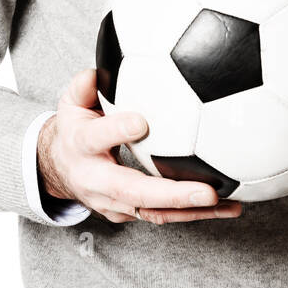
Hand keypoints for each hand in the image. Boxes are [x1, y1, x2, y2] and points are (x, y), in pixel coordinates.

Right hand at [37, 68, 243, 225]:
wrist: (59, 170)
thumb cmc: (75, 129)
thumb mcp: (70, 104)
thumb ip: (84, 87)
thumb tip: (96, 71)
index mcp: (80, 147)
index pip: (95, 139)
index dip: (116, 131)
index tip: (142, 122)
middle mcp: (96, 181)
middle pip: (133, 192)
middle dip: (171, 194)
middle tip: (206, 192)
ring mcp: (113, 203)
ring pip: (153, 212)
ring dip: (192, 210)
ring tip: (228, 203)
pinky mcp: (129, 214)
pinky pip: (163, 216)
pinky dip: (195, 213)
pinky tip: (228, 206)